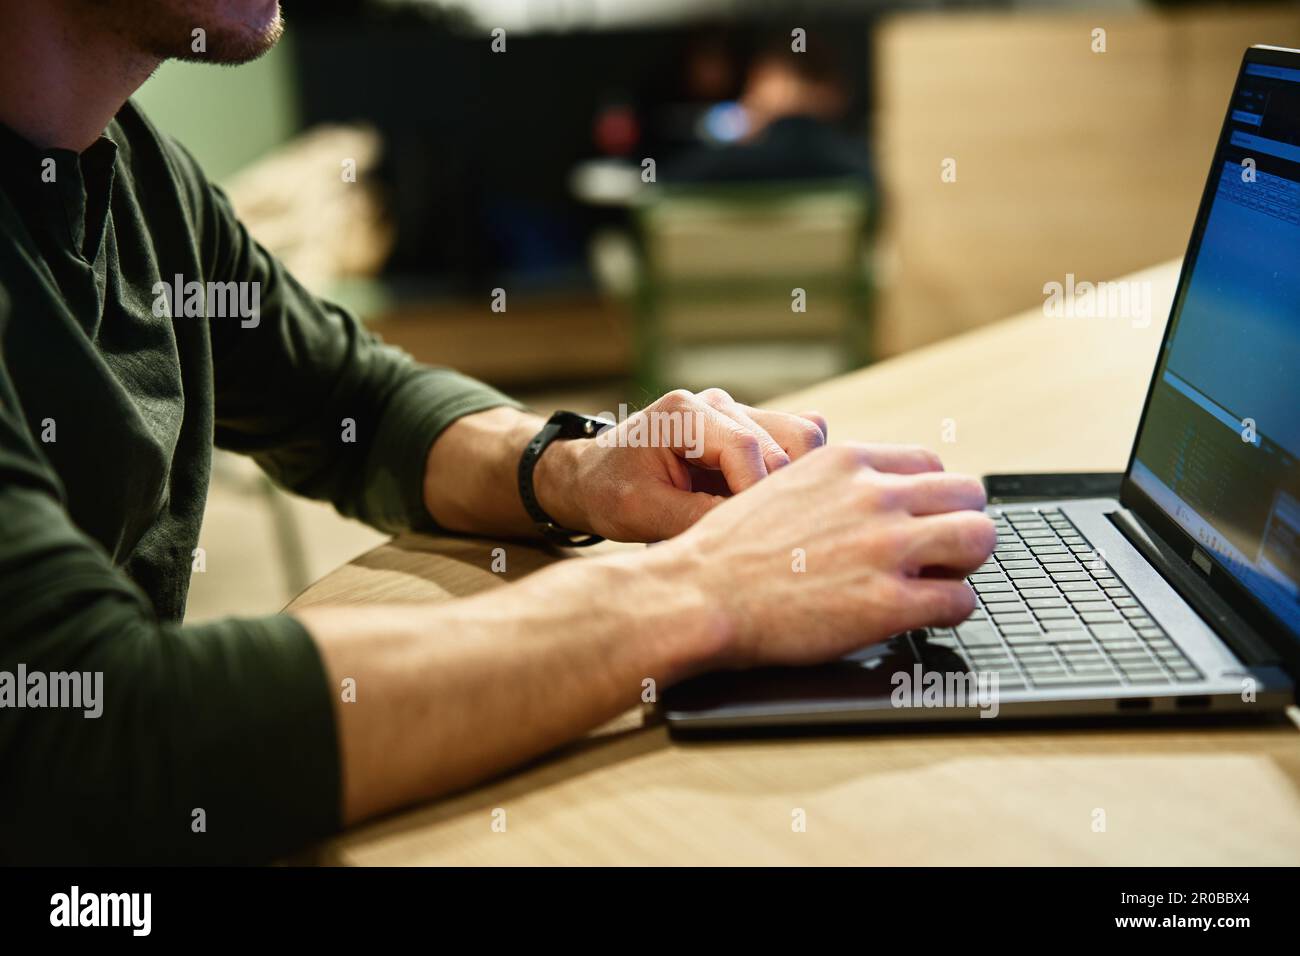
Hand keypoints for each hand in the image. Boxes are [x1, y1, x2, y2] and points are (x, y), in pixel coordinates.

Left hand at [534, 388, 828, 541]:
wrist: (593, 476)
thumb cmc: (610, 492)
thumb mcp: (642, 512)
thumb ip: (696, 517)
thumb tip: (752, 531)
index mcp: (685, 413)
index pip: (747, 448)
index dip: (760, 494)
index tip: (759, 536)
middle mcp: (718, 404)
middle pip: (791, 440)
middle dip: (785, 492)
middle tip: (766, 535)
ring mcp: (738, 413)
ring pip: (804, 439)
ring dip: (796, 482)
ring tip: (766, 520)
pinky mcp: (751, 430)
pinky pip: (796, 444)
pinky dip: (796, 474)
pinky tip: (768, 506)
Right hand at [655, 442, 995, 667]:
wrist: (700, 594)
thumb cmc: (728, 551)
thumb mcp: (781, 486)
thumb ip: (831, 487)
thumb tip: (864, 500)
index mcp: (846, 462)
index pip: (931, 465)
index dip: (930, 500)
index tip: (920, 523)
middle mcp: (874, 495)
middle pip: (968, 495)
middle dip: (957, 525)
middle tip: (938, 555)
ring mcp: (886, 548)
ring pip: (979, 539)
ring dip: (965, 563)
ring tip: (938, 582)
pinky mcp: (889, 603)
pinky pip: (960, 601)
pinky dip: (950, 610)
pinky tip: (923, 616)